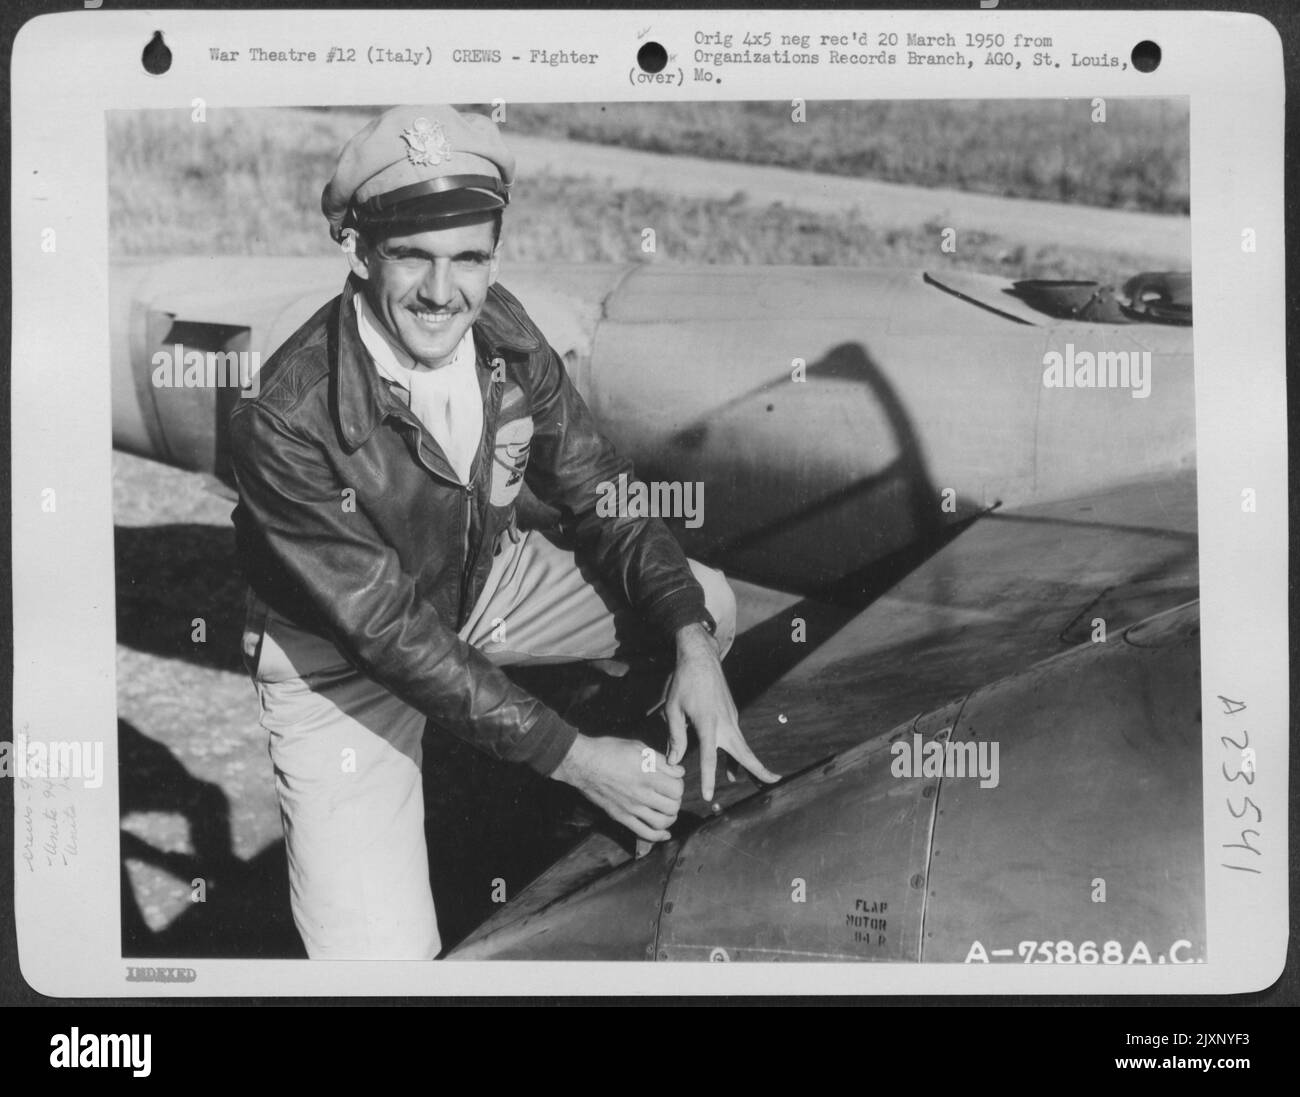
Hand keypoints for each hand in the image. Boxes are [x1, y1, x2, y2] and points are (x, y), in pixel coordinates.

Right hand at [551, 734, 684, 842]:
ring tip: (667, 809)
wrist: (583, 764)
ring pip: (662, 823)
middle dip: (676, 800)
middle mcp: (641, 795)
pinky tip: (665, 833)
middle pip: (673, 807)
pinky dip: (658, 836)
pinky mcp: (621, 817)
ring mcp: (631, 808)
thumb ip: (661, 761)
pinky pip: (644, 833)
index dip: (678, 784)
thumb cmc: (609, 751)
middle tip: (669, 793)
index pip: (677, 789)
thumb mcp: (638, 747)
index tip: (673, 779)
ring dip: (670, 817)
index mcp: (647, 775)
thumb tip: (679, 771)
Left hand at [666, 623, 780, 801]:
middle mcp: (725, 723)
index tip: (709, 796)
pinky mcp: (731, 714)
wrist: (701, 657)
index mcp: (708, 723)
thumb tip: (674, 761)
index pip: (709, 757)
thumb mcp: (673, 709)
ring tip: (753, 782)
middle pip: (744, 752)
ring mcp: (731, 718)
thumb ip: (675, 737)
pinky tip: (732, 765)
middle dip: (759, 770)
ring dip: (748, 765)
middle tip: (773, 784)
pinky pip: (736, 738)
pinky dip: (737, 753)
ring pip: (742, 747)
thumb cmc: (684, 682)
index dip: (708, 778)